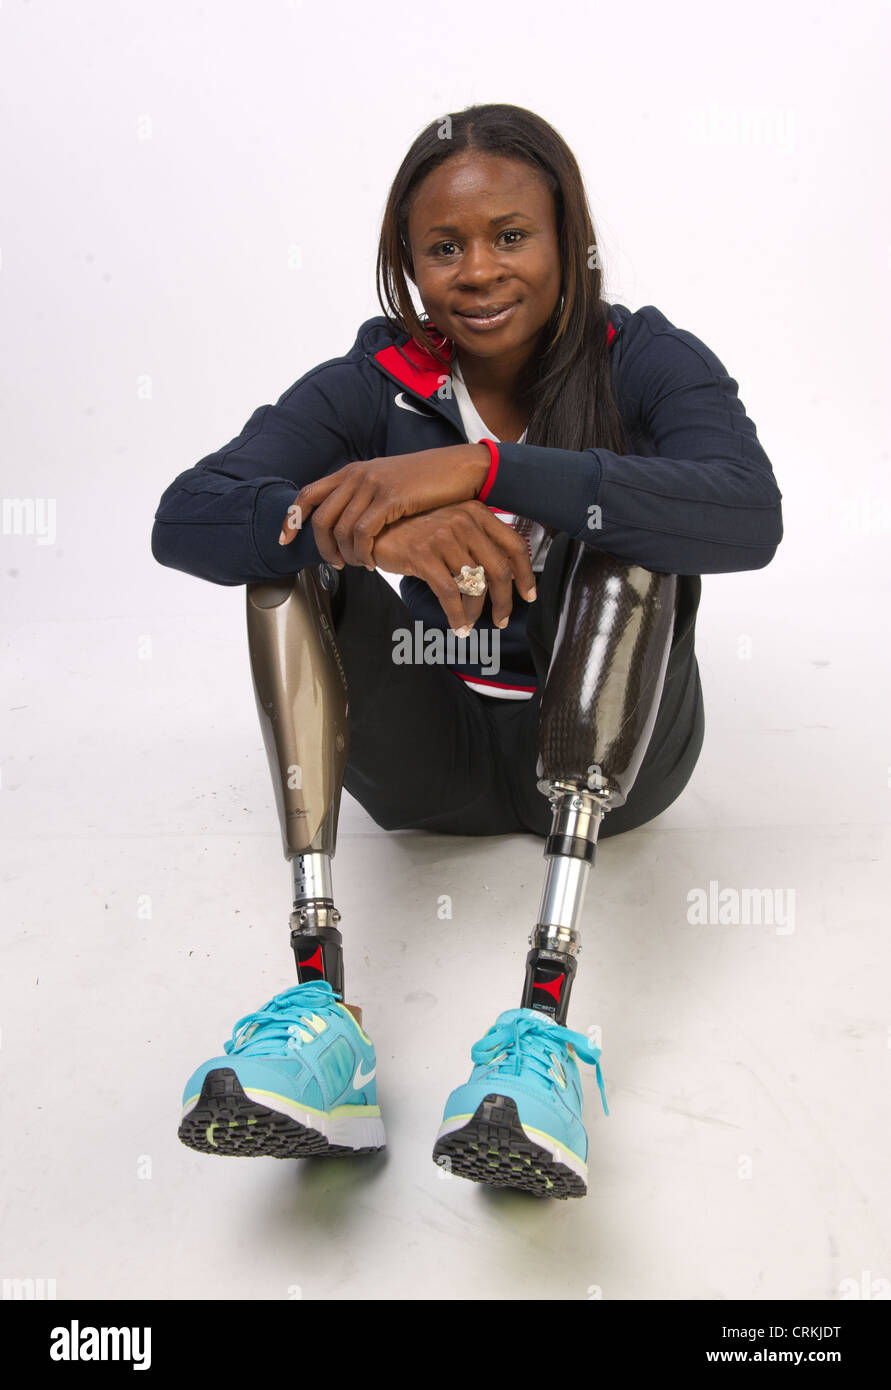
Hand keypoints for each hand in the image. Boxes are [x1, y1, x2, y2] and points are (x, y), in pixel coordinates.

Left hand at [278, 445, 490, 568]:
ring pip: (341, 530)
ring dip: (346, 555)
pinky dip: (362, 553)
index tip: (285, 539)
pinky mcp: (390, 498)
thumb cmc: (427, 482)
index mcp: (352, 471)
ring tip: (359, 565)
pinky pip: (363, 533)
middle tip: (335, 564)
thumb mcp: (388, 483)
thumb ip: (365, 496)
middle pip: (321, 517)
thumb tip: (347, 521)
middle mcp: (357, 475)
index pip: (309, 493)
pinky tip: (372, 562)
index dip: (292, 518)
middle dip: (322, 548)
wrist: (459, 469)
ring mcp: (372, 485)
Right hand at [370, 500, 536, 635]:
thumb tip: (498, 573)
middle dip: (504, 601)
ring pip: (474, 585)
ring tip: (472, 623)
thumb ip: (474, 539)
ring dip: (476, 612)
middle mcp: (464, 521)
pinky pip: (449, 593)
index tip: (528, 595)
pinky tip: (458, 626)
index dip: (525, 575)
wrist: (373, 526)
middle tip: (501, 620)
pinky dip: (457, 615)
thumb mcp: (449, 523)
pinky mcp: (423, 555)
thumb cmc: (412, 529)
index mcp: (476, 512)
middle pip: (499, 569)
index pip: (514, 545)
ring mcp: (443, 537)